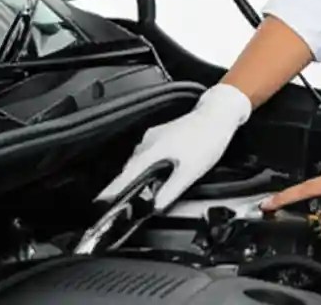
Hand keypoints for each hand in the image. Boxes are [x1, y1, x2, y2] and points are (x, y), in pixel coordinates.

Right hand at [96, 83, 249, 209]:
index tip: (100, 202)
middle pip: (129, 169)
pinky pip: (147, 154)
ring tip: (138, 190)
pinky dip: (147, 166)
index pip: (125, 176)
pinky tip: (156, 172)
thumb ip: (171, 190)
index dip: (111, 191)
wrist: (219, 114)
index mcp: (152, 151)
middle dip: (124, 186)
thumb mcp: (191, 171)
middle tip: (120, 203)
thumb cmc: (208, 138)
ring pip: (139, 161)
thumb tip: (155, 207)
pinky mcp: (162, 134)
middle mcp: (148, 142)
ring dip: (137, 175)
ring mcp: (154, 136)